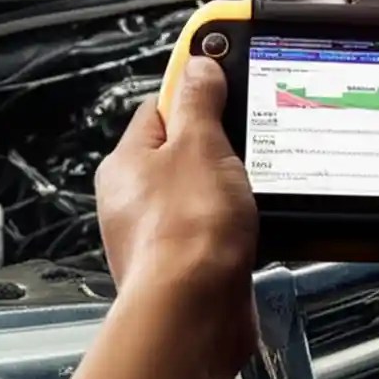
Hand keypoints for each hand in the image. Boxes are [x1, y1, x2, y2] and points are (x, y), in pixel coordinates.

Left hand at [89, 56, 257, 378]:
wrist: (194, 313)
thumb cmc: (185, 234)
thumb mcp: (200, 145)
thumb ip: (199, 101)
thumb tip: (198, 66)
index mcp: (127, 162)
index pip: (160, 107)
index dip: (195, 91)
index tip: (221, 76)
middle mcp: (136, 198)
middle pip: (185, 151)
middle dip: (220, 147)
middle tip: (245, 144)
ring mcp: (161, 233)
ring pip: (205, 192)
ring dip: (232, 190)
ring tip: (248, 192)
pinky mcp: (188, 266)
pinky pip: (217, 230)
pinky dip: (238, 226)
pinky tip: (250, 227)